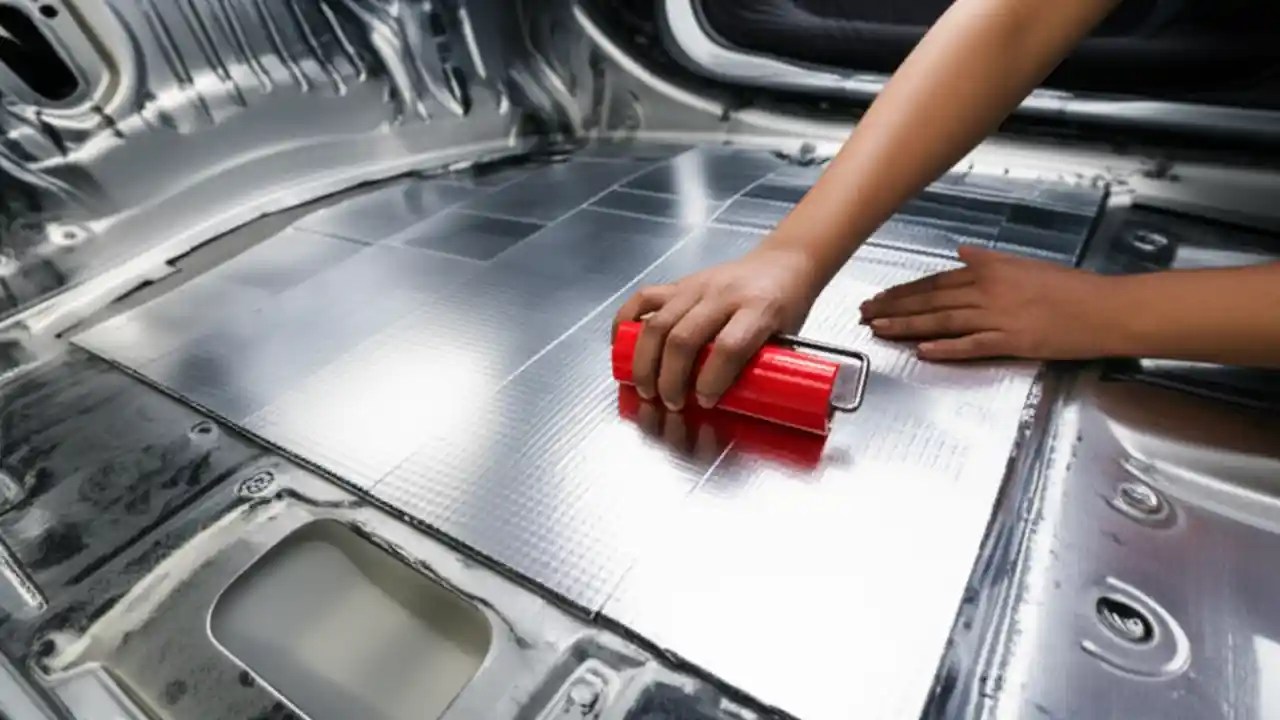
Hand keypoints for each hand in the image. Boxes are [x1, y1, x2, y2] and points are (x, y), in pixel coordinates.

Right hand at [613, 247, 821, 409]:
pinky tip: (622, 344)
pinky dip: (627, 320)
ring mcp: (698, 285)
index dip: (712, 380)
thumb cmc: (786, 305)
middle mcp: (724, 294)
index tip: (706, 402)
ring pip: (659, 323)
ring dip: (646, 362)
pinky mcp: (681, 282)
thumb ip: (756, 366)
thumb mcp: (785, 338)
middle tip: (671, 403)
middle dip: (671, 379)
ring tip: (646, 388)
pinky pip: (644, 298)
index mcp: (758, 309)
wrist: (783, 262)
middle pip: (684, 338)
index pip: (729, 347)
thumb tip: (728, 405)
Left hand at [859, 246, 1115, 360]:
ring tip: (880, 330)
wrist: (1104, 308)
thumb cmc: (1070, 287)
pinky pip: (972, 345)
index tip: (881, 297)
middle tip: (865, 314)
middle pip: (932, 300)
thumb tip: (961, 251)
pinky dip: (946, 347)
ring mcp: (999, 317)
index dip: (905, 290)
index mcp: (990, 270)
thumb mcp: (1025, 264)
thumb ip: (988, 260)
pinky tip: (922, 350)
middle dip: (894, 307)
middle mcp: (989, 291)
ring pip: (943, 320)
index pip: (937, 281)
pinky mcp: (1012, 341)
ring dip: (908, 326)